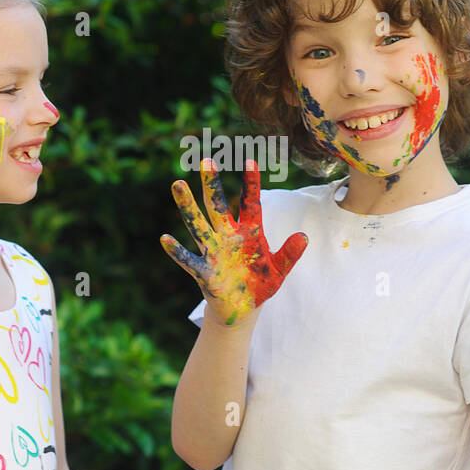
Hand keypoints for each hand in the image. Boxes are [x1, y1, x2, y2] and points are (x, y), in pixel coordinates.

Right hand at [160, 157, 307, 325]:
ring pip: (198, 225)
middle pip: (217, 206)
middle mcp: (228, 236)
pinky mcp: (204, 272)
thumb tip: (304, 237)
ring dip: (188, 207)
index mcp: (250, 232)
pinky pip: (189, 259)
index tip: (250, 160)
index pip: (250, 203)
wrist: (244, 308)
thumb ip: (290, 254)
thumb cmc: (261, 284)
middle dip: (211, 185)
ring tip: (178, 185)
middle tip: (206, 161)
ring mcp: (213, 252)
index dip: (250, 184)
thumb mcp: (279, 270)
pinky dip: (177, 251)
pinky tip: (165, 238)